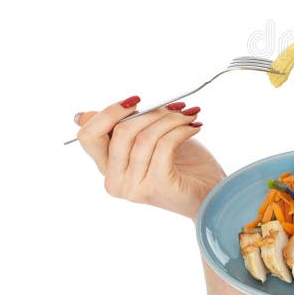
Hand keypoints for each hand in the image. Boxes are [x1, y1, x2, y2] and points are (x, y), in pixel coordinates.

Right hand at [75, 96, 225, 219]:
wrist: (211, 193)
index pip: (87, 135)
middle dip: (151, 111)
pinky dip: (181, 130)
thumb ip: (123, 129)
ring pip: (145, 137)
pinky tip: (194, 126)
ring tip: (190, 115)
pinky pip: (164, 145)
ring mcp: (133, 187)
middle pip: (120, 131)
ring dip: (172, 119)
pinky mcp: (156, 186)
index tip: (137, 101)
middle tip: (176, 107)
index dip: (109, 112)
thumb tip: (83, 115)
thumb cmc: (183, 165)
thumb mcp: (150, 141)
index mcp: (108, 168)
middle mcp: (114, 181)